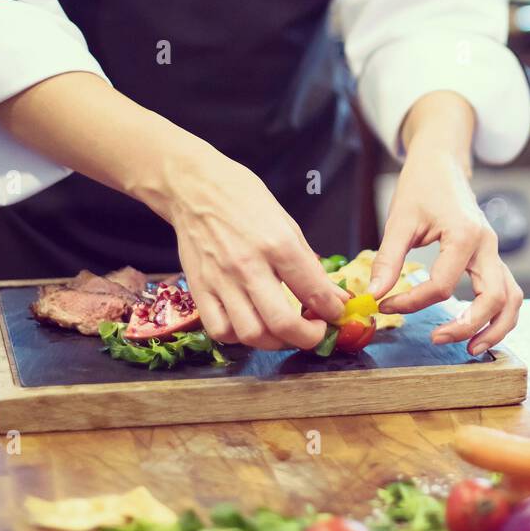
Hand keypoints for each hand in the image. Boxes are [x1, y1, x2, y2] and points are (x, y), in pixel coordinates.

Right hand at [159, 142, 347, 350]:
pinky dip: (239, 338)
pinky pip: (220, 331)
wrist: (194, 188)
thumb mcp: (286, 223)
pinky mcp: (199, 289)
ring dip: (275, 342)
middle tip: (316, 332)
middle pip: (282, 323)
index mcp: (276, 243)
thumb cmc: (244, 199)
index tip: (335, 314)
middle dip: (308, 338)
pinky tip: (251, 325)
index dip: (332, 310)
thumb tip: (334, 296)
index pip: (312, 291)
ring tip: (285, 332)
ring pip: (251, 334)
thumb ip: (309, 264)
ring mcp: (221, 280)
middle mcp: (248, 266)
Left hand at [368, 142, 523, 355]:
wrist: (441, 162)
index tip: (386, 304)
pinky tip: (477, 330)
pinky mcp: (491, 256)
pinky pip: (506, 291)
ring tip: (471, 348)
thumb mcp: (400, 219)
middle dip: (468, 326)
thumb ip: (389, 259)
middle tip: (437, 338)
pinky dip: (498, 314)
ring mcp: (494, 251)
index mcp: (465, 235)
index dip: (412, 301)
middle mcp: (488, 245)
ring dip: (496, 328)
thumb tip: (375, 294)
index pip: (442, 285)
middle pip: (494, 298)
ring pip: (511, 298)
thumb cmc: (421, 186)